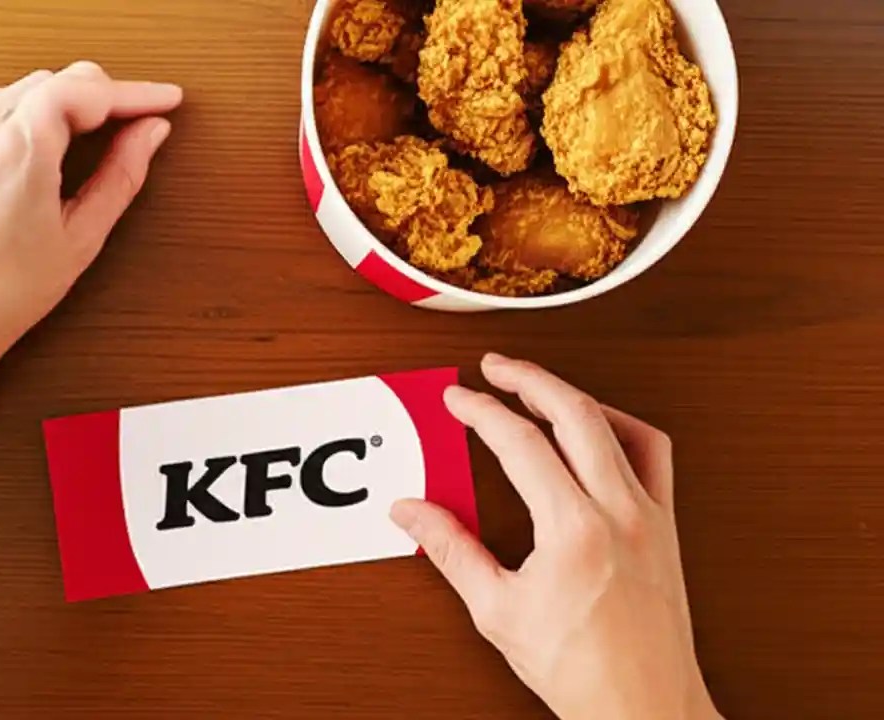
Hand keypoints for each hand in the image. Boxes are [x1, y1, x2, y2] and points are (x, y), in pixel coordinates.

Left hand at [0, 61, 181, 367]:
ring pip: (24, 90)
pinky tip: (46, 147)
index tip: (163, 99)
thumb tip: (149, 133)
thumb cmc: (1, 293)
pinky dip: (28, 115)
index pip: (88, 89)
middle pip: (57, 80)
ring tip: (96, 135)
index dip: (134, 92)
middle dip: (102, 95)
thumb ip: (121, 175)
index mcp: (20, 150)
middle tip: (137, 121)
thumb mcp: (80, 237)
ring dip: (65, 102)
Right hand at [390, 354, 721, 719]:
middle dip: (530, 378)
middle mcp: (621, 512)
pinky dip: (620, 428)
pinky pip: (652, 453)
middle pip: (576, 413)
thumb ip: (452, 549)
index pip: (520, 443)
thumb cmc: (582, 671)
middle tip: (495, 367)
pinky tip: (596, 431)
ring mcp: (651, 516)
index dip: (481, 412)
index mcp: (575, 530)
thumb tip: (413, 513)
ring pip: (620, 425)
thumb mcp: (498, 611)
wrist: (646, 709)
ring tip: (542, 389)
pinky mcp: (667, 526)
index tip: (458, 398)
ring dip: (576, 396)